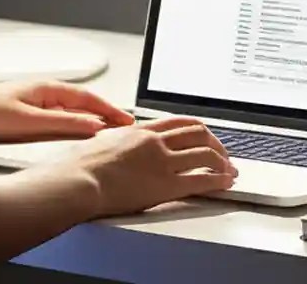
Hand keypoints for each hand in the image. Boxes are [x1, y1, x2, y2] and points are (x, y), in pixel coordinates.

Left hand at [0, 80, 133, 144]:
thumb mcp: (28, 122)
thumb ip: (63, 124)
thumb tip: (95, 126)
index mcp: (46, 88)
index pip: (88, 99)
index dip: (110, 110)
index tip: (129, 121)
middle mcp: (42, 94)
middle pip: (83, 104)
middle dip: (106, 115)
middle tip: (127, 128)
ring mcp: (33, 105)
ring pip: (71, 113)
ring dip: (91, 121)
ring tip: (109, 133)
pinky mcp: (24, 118)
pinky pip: (58, 120)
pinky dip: (73, 127)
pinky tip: (76, 137)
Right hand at [49, 117, 237, 217]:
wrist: (77, 180)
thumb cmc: (80, 167)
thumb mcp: (101, 142)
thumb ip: (117, 142)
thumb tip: (115, 145)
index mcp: (139, 130)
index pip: (178, 122)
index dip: (196, 129)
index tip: (204, 136)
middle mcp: (155, 141)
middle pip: (197, 132)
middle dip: (215, 142)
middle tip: (221, 153)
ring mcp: (162, 161)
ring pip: (205, 153)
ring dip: (222, 161)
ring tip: (229, 170)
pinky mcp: (165, 184)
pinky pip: (202, 179)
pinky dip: (219, 180)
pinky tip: (225, 183)